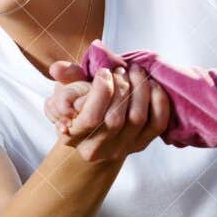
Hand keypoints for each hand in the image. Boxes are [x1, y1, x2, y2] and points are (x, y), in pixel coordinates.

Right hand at [45, 59, 170, 162]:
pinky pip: (157, 123)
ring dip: (139, 89)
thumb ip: (66, 77)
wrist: (97, 131)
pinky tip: (150, 84)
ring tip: (134, 71)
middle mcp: (97, 148)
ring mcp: (122, 148)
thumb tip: (58, 68)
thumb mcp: (67, 91)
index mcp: (73, 136)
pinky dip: (158, 100)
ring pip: (137, 119)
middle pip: (115, 119)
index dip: (101, 92)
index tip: (104, 72)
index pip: (90, 118)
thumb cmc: (81, 105)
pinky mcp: (142, 143)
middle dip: (121, 87)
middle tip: (120, 70)